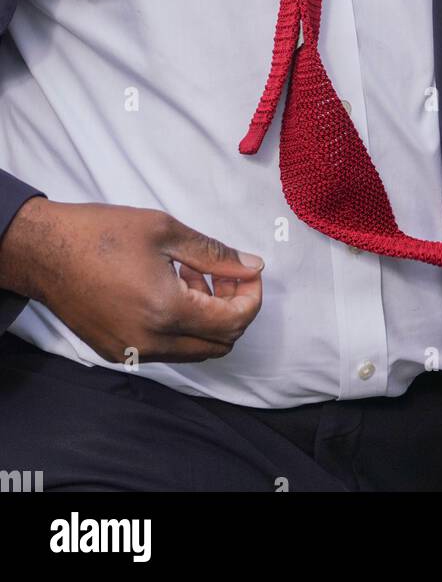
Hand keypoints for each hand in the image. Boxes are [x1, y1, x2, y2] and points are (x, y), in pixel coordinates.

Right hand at [0, 197, 263, 363]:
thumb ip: (215, 253)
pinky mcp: (118, 352)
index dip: (251, 298)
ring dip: (207, 318)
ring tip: (193, 275)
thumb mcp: (166, 231)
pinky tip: (170, 289)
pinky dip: (182, 326)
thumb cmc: (103, 234)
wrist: (46, 252)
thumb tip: (253, 267)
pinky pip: (167, 350)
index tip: (249, 273)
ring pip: (194, 351)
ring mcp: (133, 352)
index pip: (232, 322)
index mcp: (166, 310)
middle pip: (218, 344)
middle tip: (224, 273)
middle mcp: (151, 342)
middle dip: (233, 309)